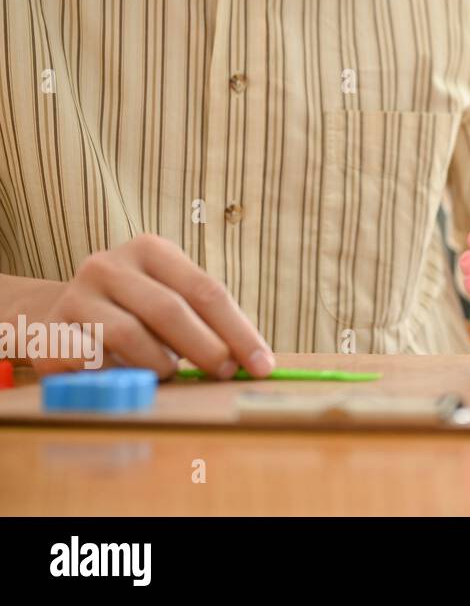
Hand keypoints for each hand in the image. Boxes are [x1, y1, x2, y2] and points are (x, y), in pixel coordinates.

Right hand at [30, 234, 274, 378]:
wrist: (58, 315)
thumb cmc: (135, 311)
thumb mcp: (170, 300)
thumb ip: (207, 322)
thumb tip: (253, 361)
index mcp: (151, 249)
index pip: (206, 290)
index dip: (238, 330)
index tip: (262, 364)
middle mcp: (109, 264)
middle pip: (170, 310)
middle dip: (207, 348)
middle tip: (225, 373)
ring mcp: (75, 295)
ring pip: (130, 336)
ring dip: (160, 364)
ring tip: (170, 373)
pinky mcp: (48, 331)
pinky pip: (91, 360)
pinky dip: (117, 374)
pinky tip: (128, 378)